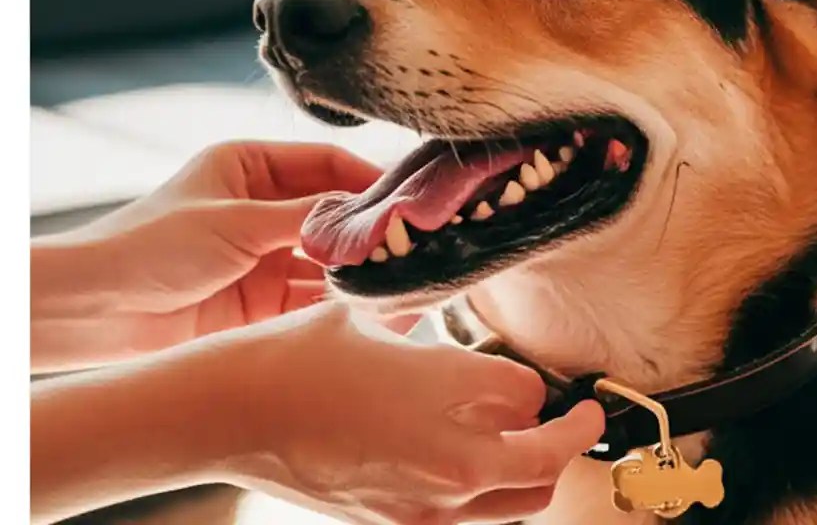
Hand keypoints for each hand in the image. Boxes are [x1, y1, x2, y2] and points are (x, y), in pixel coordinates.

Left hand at [31, 141, 384, 369]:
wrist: (98, 310)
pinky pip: (314, 299)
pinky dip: (339, 302)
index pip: (326, 163)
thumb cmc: (151, 245)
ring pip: (329, 260)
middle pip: (333, 215)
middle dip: (368, 230)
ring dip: (357, 269)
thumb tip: (369, 216)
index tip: (406, 198)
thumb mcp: (236, 219)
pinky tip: (368, 305)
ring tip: (397, 276)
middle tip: (412, 241)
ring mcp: (264, 258)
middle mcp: (262, 210)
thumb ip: (306, 216)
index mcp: (249, 168)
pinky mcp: (262, 304)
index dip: (367, 178)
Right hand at [32, 303, 605, 524]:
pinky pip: (470, 521)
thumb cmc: (292, 356)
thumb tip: (466, 328)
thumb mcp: (373, 321)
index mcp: (449, 393)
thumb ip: (434, 333)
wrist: (223, 414)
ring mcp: (422, 504)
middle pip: (547, 462)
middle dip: (572, 436)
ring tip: (533, 444)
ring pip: (519, 503)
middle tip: (583, 416)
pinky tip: (474, 466)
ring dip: (536, 472)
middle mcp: (449, 458)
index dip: (537, 380)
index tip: (531, 370)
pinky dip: (490, 498)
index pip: (532, 396)